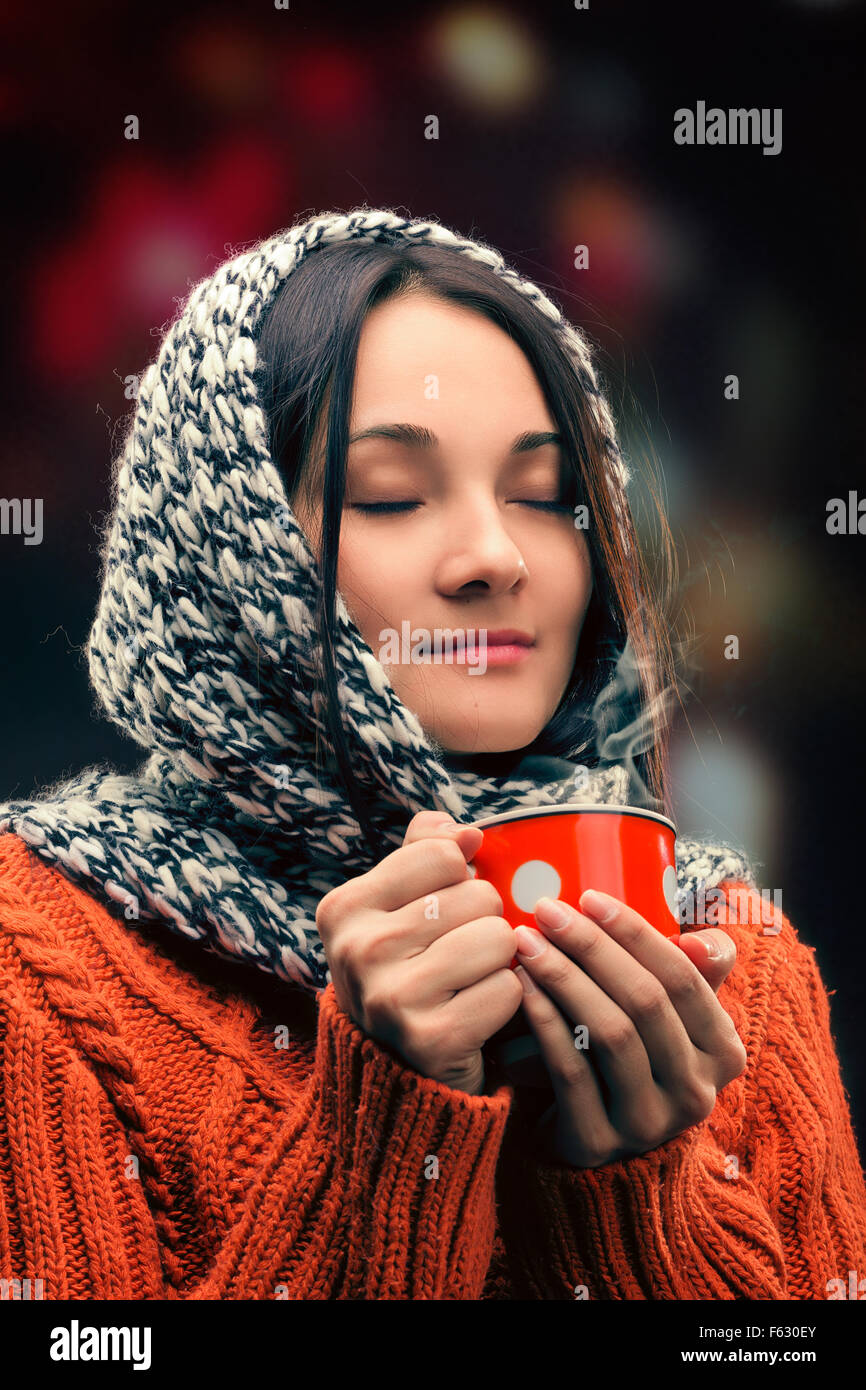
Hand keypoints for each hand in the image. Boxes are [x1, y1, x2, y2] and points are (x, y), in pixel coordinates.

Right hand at [315, 813, 521, 1094]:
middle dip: (485, 921)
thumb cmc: (409, 970)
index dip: (461, 879)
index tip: (441, 912)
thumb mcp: (400, 906)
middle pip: (478, 896)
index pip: (443, 854)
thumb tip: (468, 831)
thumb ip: (426, 853)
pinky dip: (506, 1000)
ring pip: (497, 938)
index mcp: (345, 907)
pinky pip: (508, 988)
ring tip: (471, 980)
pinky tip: (477, 1014)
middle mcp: (357, 949)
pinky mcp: (430, 1039)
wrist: (398, 1069)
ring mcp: (390, 996)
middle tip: (460, 955)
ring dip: (500, 960)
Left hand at [509, 889, 747, 1167]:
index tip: (588, 896)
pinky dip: (544, 1021)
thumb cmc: (632, 1057)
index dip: (635, 932)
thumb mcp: (670, 1015)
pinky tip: (520, 986)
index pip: (683, 977)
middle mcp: (696, 1093)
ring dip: (564, 978)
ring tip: (527, 942)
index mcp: (723, 1052)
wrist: (596, 1140)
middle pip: (645, 1001)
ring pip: (610, 1033)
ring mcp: (649, 1124)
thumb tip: (698, 938)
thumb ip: (693, 970)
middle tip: (546, 909)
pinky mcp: (599, 1143)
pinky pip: (571, 1071)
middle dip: (591, 946)